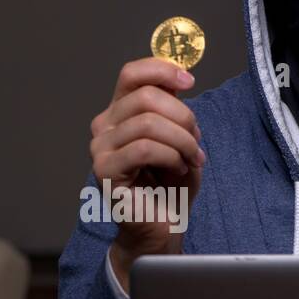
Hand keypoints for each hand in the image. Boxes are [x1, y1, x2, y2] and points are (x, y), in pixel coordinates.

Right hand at [89, 57, 205, 292]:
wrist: (161, 229)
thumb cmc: (170, 187)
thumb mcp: (179, 139)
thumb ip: (174, 109)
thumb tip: (179, 79)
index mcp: (119, 113)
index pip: (131, 74)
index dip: (162, 70)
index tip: (190, 82)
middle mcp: (104, 127)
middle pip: (144, 96)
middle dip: (182, 115)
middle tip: (197, 139)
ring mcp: (100, 149)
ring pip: (147, 123)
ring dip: (182, 140)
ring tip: (193, 159)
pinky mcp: (105, 172)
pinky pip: (144, 149)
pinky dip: (171, 156)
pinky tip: (179, 169)